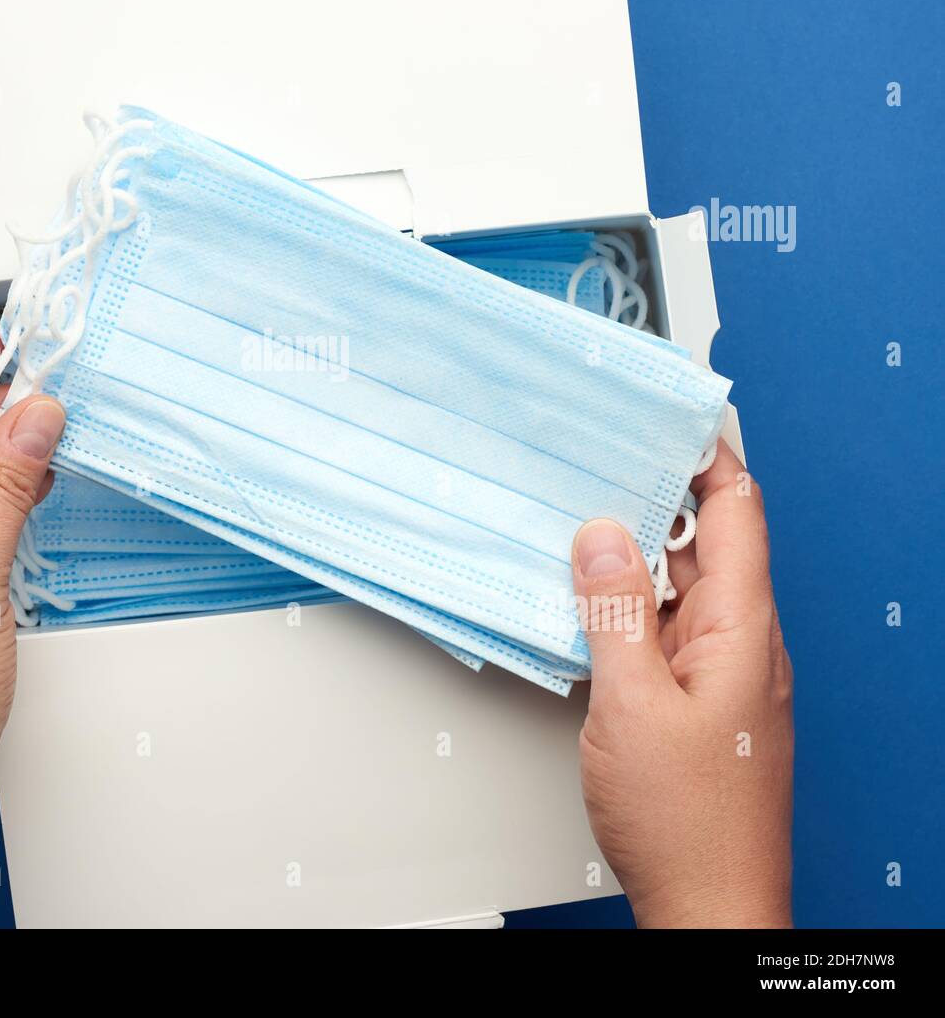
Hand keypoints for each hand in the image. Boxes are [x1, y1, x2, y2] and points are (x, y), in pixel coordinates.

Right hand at [571, 440, 792, 927]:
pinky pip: (666, 629)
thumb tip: (601, 535)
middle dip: (657, 499)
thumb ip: (614, 611)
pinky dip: (630, 604)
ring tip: (580, 519)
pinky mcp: (697, 701)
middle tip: (599, 459)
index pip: (739, 513)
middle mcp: (742, 643)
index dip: (709, 457)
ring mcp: (720, 673)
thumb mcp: (631, 703)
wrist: (707, 907)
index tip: (671, 415)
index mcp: (744, 629)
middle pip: (706, 544)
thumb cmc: (687, 821)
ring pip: (680, 588)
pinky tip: (589, 599)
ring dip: (636, 554)